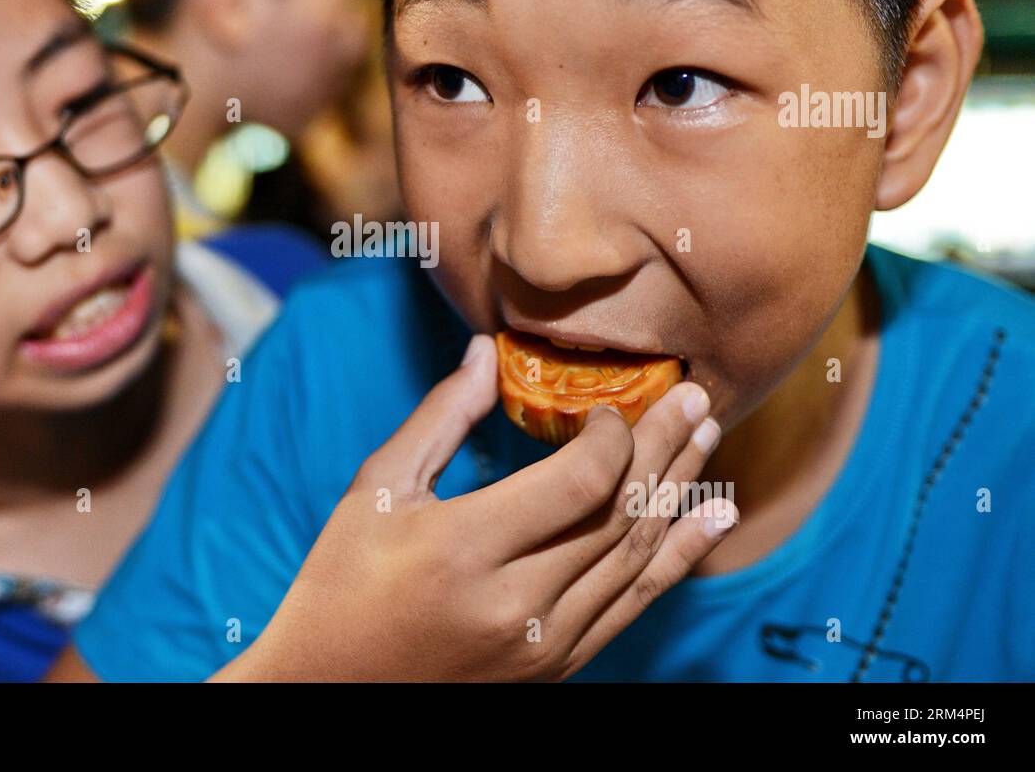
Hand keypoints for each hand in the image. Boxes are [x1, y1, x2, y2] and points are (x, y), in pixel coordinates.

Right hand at [214, 334, 735, 681]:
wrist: (330, 689)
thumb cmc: (342, 580)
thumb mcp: (376, 489)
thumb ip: (440, 418)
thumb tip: (487, 351)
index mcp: (463, 549)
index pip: (579, 483)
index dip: (613, 435)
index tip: (611, 402)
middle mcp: (516, 604)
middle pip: (618, 514)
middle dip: (664, 447)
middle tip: (694, 395)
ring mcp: (542, 645)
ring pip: (636, 557)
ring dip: (678, 492)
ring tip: (706, 438)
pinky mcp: (555, 667)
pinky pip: (633, 605)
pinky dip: (678, 558)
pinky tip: (710, 517)